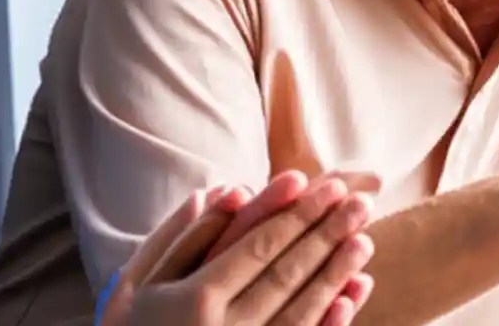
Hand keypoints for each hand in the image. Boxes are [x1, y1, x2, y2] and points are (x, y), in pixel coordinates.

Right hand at [100, 171, 378, 325]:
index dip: (294, 215)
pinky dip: (330, 322)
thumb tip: (219, 191)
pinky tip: (351, 296)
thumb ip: (176, 240)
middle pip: (287, 274)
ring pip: (302, 310)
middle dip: (326, 235)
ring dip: (336, 273)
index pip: (257, 248)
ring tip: (364, 240)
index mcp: (195, 301)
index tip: (324, 186)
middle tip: (361, 203)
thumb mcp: (134, 288)